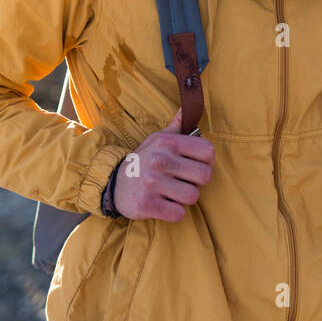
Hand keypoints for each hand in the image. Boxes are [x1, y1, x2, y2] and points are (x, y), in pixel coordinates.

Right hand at [113, 107, 214, 221]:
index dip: (207, 161)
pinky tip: (165, 204)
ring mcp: (152, 182)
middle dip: (197, 182)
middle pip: (205, 176)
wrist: (113, 184)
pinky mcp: (147, 204)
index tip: (196, 164)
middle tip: (184, 181)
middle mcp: (160, 160)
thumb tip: (187, 107)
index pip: (208, 151)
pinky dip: (174, 212)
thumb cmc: (144, 161)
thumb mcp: (157, 139)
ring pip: (193, 196)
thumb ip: (177, 126)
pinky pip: (178, 213)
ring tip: (172, 193)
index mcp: (167, 142)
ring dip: (185, 199)